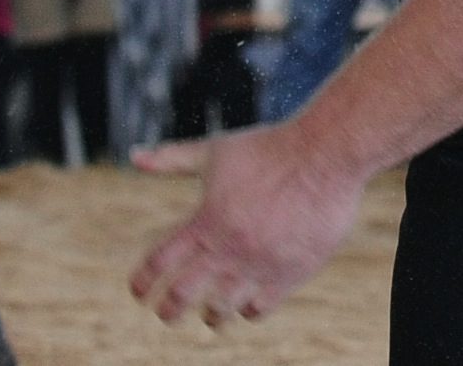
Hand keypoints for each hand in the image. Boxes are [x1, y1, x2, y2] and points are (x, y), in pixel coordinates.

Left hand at [130, 127, 365, 327]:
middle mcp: (227, 246)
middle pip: (180, 297)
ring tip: (211, 313)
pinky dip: (248, 310)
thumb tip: (134, 156)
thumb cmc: (272, 148)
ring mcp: (259, 262)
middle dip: (168, 310)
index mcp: (205, 220)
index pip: (156, 265)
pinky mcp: (291, 271)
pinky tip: (248, 301)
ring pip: (219, 311)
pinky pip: (258, 309)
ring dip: (210, 315)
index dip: (142, 283)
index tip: (141, 291)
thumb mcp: (218, 150)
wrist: (328, 152)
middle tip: (168, 312)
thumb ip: (173, 158)